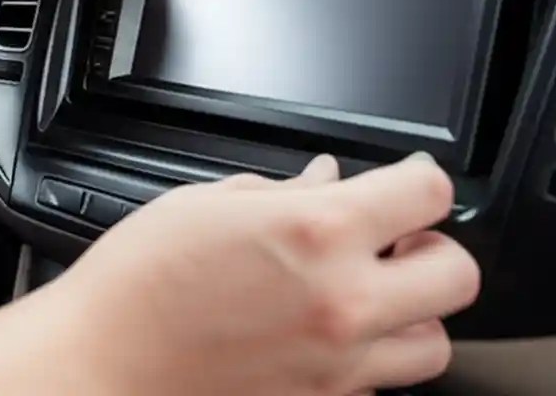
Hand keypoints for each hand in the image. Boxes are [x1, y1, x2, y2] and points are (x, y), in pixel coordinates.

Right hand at [45, 154, 479, 395]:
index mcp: (316, 233)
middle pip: (457, 276)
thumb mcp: (205, 205)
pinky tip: (329, 336)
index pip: (429, 196)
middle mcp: (342, 304)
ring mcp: (336, 368)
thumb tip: (326, 181)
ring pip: (434, 345)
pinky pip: (380, 387)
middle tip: (399, 240)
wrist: (98, 366)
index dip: (423, 181)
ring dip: (414, 314)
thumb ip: (281, 191)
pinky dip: (370, 361)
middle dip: (434, 249)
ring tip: (373, 295)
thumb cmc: (136, 284)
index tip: (410, 183)